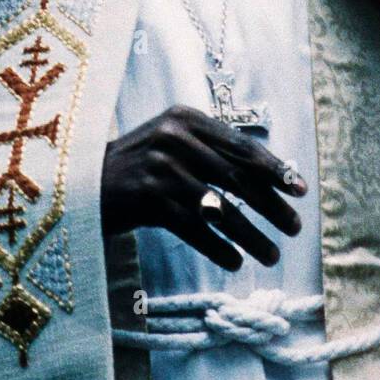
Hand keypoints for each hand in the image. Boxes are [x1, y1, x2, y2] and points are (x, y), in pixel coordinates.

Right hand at [101, 105, 305, 270]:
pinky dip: (218, 248)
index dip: (274, 170)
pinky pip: (194, 229)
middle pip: (236, 177)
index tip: (299, 190)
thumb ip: (210, 150)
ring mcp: (159, 168)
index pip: (240, 146)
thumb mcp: (171, 142)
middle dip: (270, 206)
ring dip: (250, 235)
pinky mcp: (146, 199)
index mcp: (184, 118)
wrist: (80, 182)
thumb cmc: (137, 165)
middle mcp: (173, 138)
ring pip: (219, 208)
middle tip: (294, 227)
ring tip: (272, 254)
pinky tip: (235, 261)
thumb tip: (268, 176)